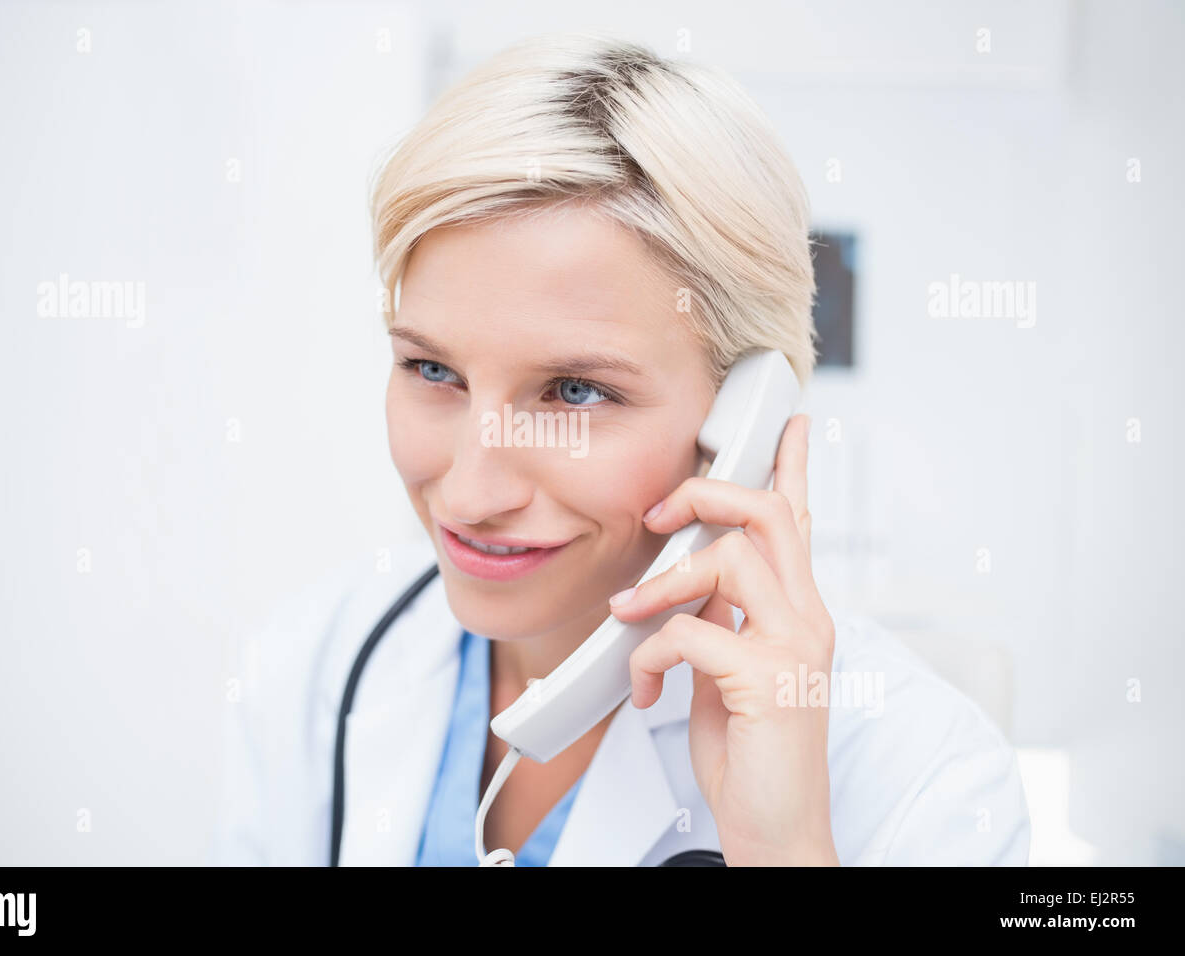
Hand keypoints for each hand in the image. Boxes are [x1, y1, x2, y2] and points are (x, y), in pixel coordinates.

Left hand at [610, 414, 838, 865]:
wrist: (776, 831)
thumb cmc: (752, 757)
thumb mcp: (730, 674)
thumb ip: (723, 621)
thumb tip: (689, 584)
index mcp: (799, 613)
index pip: (799, 524)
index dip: (793, 468)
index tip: (791, 424)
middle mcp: (808, 620)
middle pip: (767, 515)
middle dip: (707, 495)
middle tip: (662, 515)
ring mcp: (795, 648)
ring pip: (729, 559)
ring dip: (662, 585)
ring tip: (628, 617)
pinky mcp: (770, 683)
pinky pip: (692, 633)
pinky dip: (650, 655)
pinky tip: (644, 690)